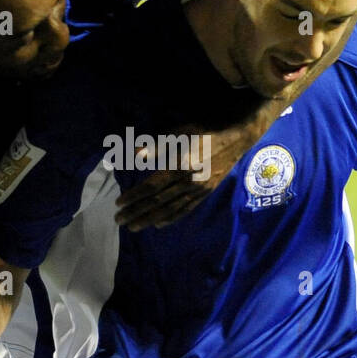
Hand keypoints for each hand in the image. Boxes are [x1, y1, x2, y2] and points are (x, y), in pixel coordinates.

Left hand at [115, 121, 259, 230]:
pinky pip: (186, 209)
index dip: (134, 196)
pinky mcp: (206, 193)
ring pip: (170, 209)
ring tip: (134, 227)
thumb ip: (157, 146)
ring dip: (150, 219)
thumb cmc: (205, 130)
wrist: (238, 136)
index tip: (119, 203)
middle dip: (137, 212)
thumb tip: (136, 155)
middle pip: (158, 201)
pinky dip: (171, 218)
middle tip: (120, 222)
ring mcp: (199, 189)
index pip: (152, 186)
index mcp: (180, 165)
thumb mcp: (180, 132)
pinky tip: (159, 224)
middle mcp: (189, 181)